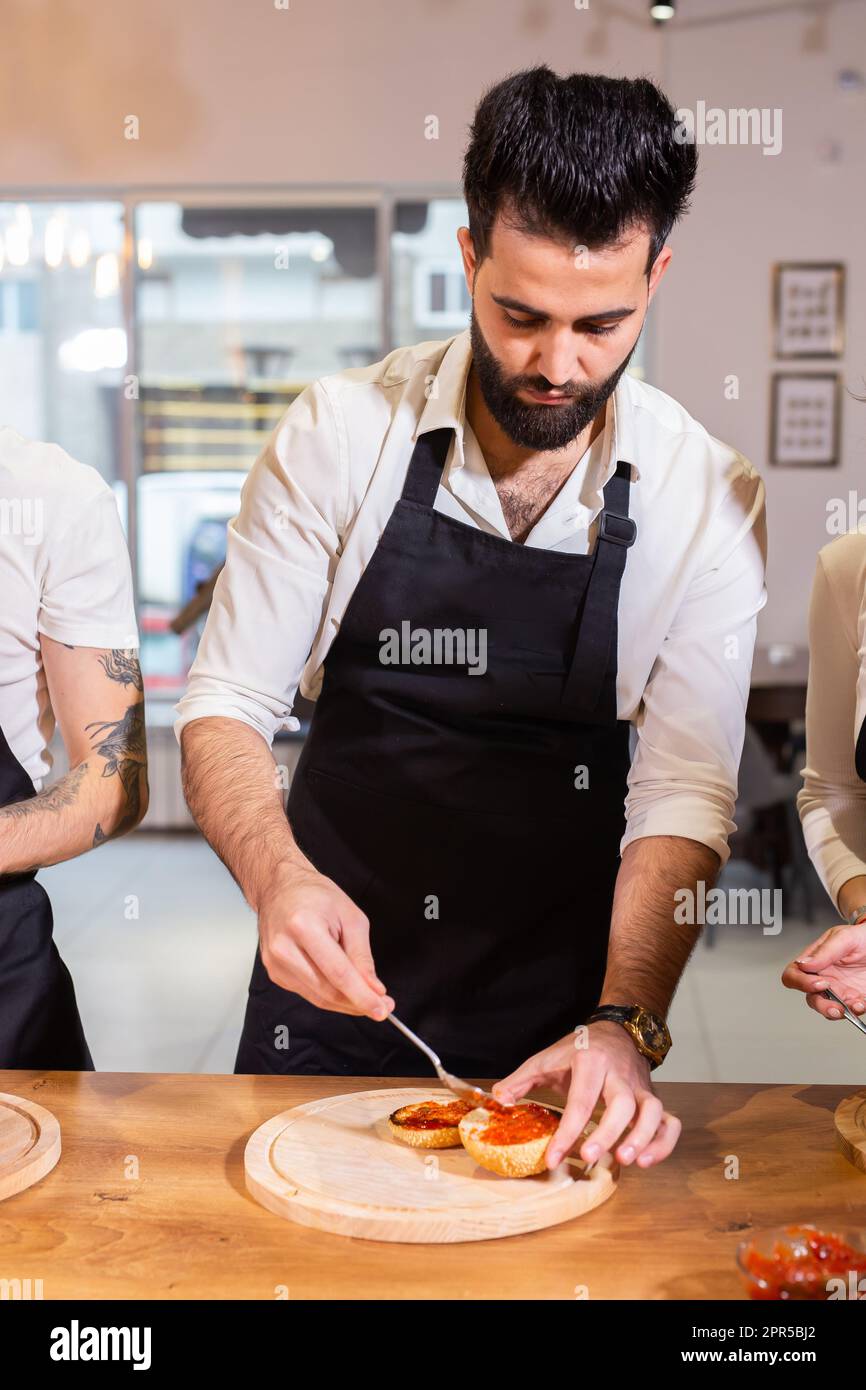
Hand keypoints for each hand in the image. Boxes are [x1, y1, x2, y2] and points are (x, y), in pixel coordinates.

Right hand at [257, 862, 394, 1019]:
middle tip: (383, 1006)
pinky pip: (309, 993)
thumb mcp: (351, 917)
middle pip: (327, 990)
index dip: (362, 995)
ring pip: (318, 997)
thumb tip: (374, 989)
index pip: (338, 973)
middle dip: (358, 1002)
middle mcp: (284, 948)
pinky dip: (330, 995)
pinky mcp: (275, 973)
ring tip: (368, 999)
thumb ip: (362, 956)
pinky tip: (345, 989)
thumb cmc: (316, 896)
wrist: (280, 888)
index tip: (382, 1009)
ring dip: (346, 1003)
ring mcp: (275, 964)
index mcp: (304, 927)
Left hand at [491, 1021, 680, 1169]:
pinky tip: (647, 1161)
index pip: (581, 1100)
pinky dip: (664, 1143)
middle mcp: (619, 1075)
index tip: (554, 1157)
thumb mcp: (547, 1058)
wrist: (617, 1031)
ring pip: (653, 1110)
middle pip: (623, 1103)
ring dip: (643, 1137)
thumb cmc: (579, 1050)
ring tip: (628, 1161)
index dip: (567, 1131)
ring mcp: (640, 1088)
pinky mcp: (652, 1099)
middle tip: (590, 1156)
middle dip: (608, 1132)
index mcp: (590, 1062)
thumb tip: (499, 1100)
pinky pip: (669, 1121)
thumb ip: (521, 1079)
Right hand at [782, 924, 865, 1019]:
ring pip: (828, 1009)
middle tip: (833, 1003)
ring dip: (836, 1013)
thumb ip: (824, 950)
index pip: (794, 975)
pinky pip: (851, 1011)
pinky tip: (860, 1004)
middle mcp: (824, 977)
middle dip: (821, 1005)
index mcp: (815, 961)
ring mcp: (839, 989)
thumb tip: (804, 964)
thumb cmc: (860, 937)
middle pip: (811, 997)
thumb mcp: (844, 937)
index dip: (801, 982)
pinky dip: (854, 1012)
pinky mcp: (855, 998)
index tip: (819, 982)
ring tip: (846, 1008)